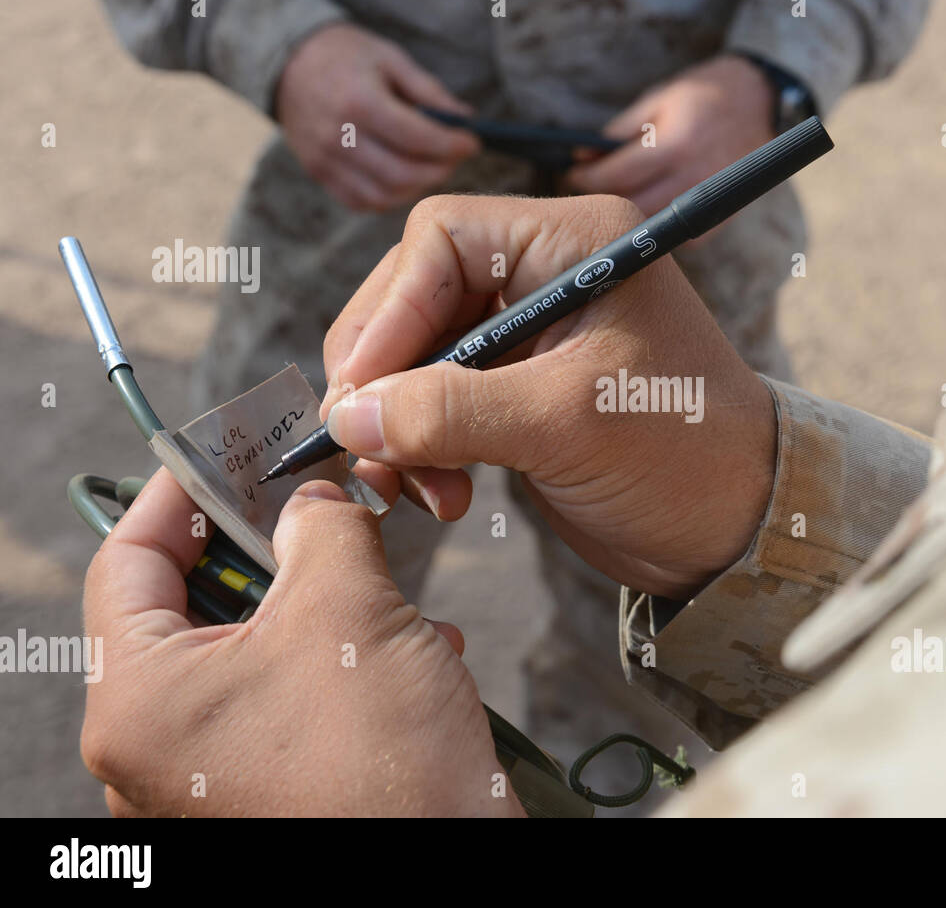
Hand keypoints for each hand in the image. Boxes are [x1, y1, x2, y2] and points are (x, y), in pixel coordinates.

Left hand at [80, 469, 520, 816]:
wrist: (450, 867)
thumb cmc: (382, 760)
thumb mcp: (349, 606)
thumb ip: (318, 527)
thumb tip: (312, 502)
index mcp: (137, 703)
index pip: (124, 562)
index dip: (177, 493)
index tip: (222, 451)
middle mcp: (152, 752)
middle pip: (190, 610)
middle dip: (267, 550)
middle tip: (311, 505)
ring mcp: (206, 782)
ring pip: (248, 656)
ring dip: (319, 607)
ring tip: (385, 590)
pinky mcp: (264, 796)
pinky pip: (281, 704)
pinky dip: (338, 664)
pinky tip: (409, 650)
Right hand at [275, 23, 479, 211]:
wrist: (289, 63)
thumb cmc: (346, 56)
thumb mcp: (390, 58)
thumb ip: (428, 91)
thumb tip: (464, 120)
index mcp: (358, 101)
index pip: (417, 138)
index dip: (452, 145)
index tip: (472, 142)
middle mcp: (337, 136)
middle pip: (403, 174)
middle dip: (440, 170)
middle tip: (456, 157)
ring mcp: (324, 160)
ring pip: (385, 195)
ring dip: (418, 187)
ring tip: (432, 166)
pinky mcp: (318, 174)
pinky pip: (362, 202)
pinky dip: (391, 197)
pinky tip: (405, 178)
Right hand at [320, 194, 777, 598]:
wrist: (736, 529)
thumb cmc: (682, 455)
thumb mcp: (566, 424)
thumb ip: (452, 412)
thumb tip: (351, 415)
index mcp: (576, 243)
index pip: (443, 238)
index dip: (390, 310)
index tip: (362, 390)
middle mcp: (549, 274)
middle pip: (418, 295)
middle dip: (386, 374)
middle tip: (364, 441)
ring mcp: (531, 335)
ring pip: (420, 355)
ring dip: (399, 421)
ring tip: (413, 486)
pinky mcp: (519, 390)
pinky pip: (439, 401)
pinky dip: (421, 445)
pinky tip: (438, 494)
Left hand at [564, 55, 774, 216]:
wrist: (758, 103)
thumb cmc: (703, 98)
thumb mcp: (658, 100)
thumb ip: (620, 130)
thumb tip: (583, 156)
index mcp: (677, 144)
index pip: (617, 175)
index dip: (587, 176)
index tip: (572, 172)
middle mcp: (694, 177)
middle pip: (630, 205)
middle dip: (602, 197)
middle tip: (587, 186)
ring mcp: (709, 202)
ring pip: (651, 224)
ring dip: (626, 213)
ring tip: (615, 194)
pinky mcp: (718, 219)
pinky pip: (676, 234)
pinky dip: (657, 223)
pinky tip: (648, 205)